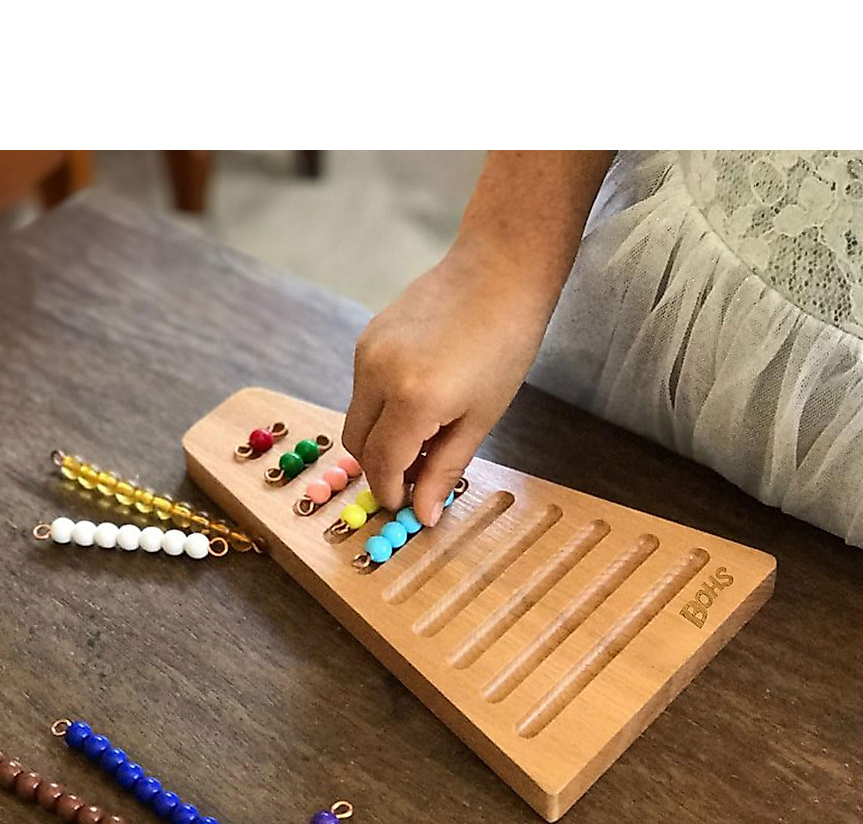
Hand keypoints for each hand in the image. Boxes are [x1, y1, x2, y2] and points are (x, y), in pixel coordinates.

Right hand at [343, 242, 552, 524]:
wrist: (499, 269)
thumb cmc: (504, 344)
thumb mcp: (481, 418)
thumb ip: (445, 468)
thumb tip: (424, 514)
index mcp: (413, 399)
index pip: (382, 465)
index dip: (392, 492)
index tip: (408, 506)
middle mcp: (378, 375)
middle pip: (358, 445)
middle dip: (381, 470)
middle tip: (416, 480)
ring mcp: (367, 352)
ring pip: (358, 418)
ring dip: (382, 439)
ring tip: (427, 436)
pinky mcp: (367, 337)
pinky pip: (363, 389)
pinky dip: (382, 409)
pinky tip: (420, 403)